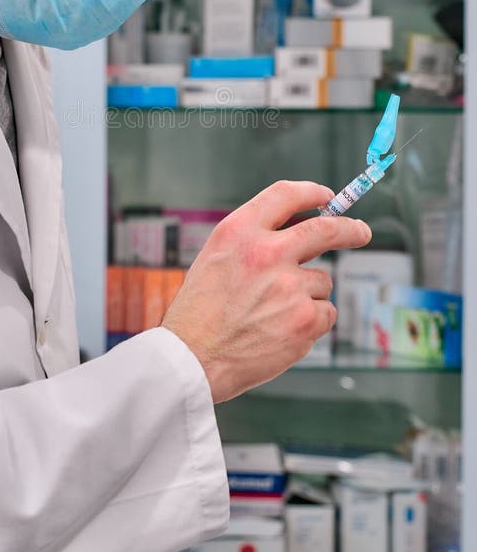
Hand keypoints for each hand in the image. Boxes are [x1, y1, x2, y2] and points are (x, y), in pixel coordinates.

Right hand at [162, 180, 370, 402]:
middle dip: (350, 229)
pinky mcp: (305, 319)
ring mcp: (289, 286)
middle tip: (360, 232)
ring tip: (274, 313)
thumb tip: (300, 232)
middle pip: (326, 228)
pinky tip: (282, 331)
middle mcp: (266, 252)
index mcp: (239, 231)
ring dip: (308, 294)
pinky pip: (325, 313)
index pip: (285, 195)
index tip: (326, 197)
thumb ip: (254, 240)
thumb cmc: (201, 311)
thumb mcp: (217, 257)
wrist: (191, 358)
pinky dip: (311, 322)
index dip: (311, 192)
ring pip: (322, 281)